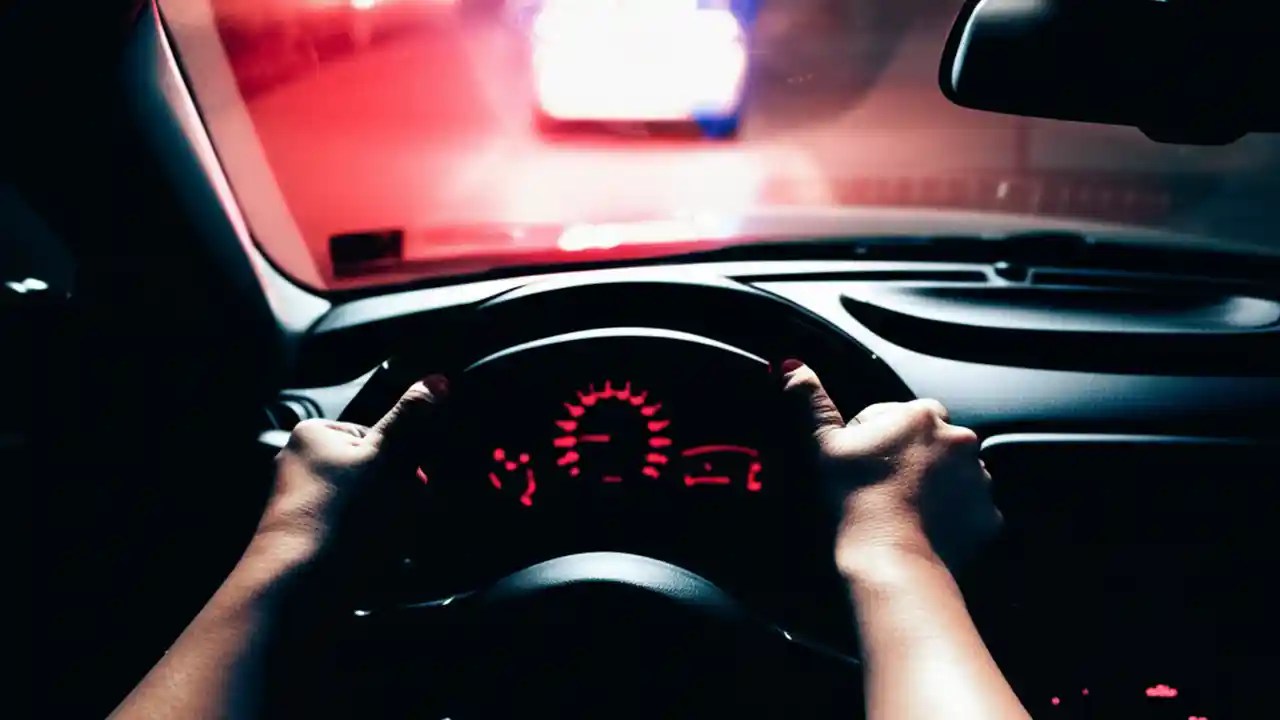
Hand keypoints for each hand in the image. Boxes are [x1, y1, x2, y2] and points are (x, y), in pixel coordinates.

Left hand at [254, 376, 447, 561]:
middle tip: (403, 511)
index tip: (415, 479)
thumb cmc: (340, 516)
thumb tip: (435, 382)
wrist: (301, 587)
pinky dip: (369, 542)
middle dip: (396, 493)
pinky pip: (352, 533)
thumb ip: (411, 419)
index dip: (403, 458)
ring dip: (387, 520)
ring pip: (365, 505)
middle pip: (372, 471)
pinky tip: (375, 556)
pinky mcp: (308, 541)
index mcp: (314, 436)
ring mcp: (302, 506)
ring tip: (388, 538)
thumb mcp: (388, 457)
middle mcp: (300, 467)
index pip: (375, 435)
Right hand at [780, 361, 998, 574]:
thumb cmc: (854, 499)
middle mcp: (960, 442)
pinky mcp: (986, 517)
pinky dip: (952, 517)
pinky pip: (970, 511)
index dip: (880, 436)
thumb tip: (792, 367)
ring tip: (903, 510)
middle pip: (933, 442)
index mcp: (921, 416)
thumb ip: (812, 402)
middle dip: (913, 459)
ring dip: (935, 485)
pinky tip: (925, 529)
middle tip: (882, 487)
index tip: (864, 462)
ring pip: (955, 474)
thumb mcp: (824, 444)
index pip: (902, 414)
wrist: (888, 560)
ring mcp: (978, 480)